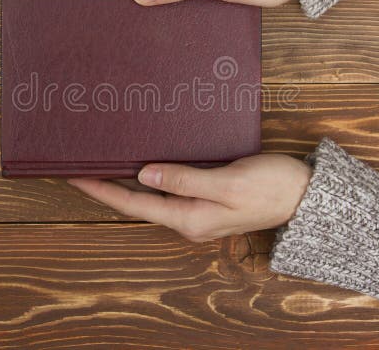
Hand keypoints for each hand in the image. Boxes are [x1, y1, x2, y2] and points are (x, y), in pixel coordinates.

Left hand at [68, 154, 311, 241]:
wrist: (305, 195)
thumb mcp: (229, 182)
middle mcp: (188, 218)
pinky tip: (141, 160)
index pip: (133, 204)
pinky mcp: (207, 197)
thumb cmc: (272, 187)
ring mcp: (197, 209)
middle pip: (136, 202)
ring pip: (151, 194)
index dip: (100, 190)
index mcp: (189, 218)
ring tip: (100, 160)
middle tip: (77, 163)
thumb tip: (144, 176)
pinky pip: (169, 186)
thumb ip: (185, 179)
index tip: (73, 175)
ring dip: (125, 179)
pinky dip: (149, 174)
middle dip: (106, 185)